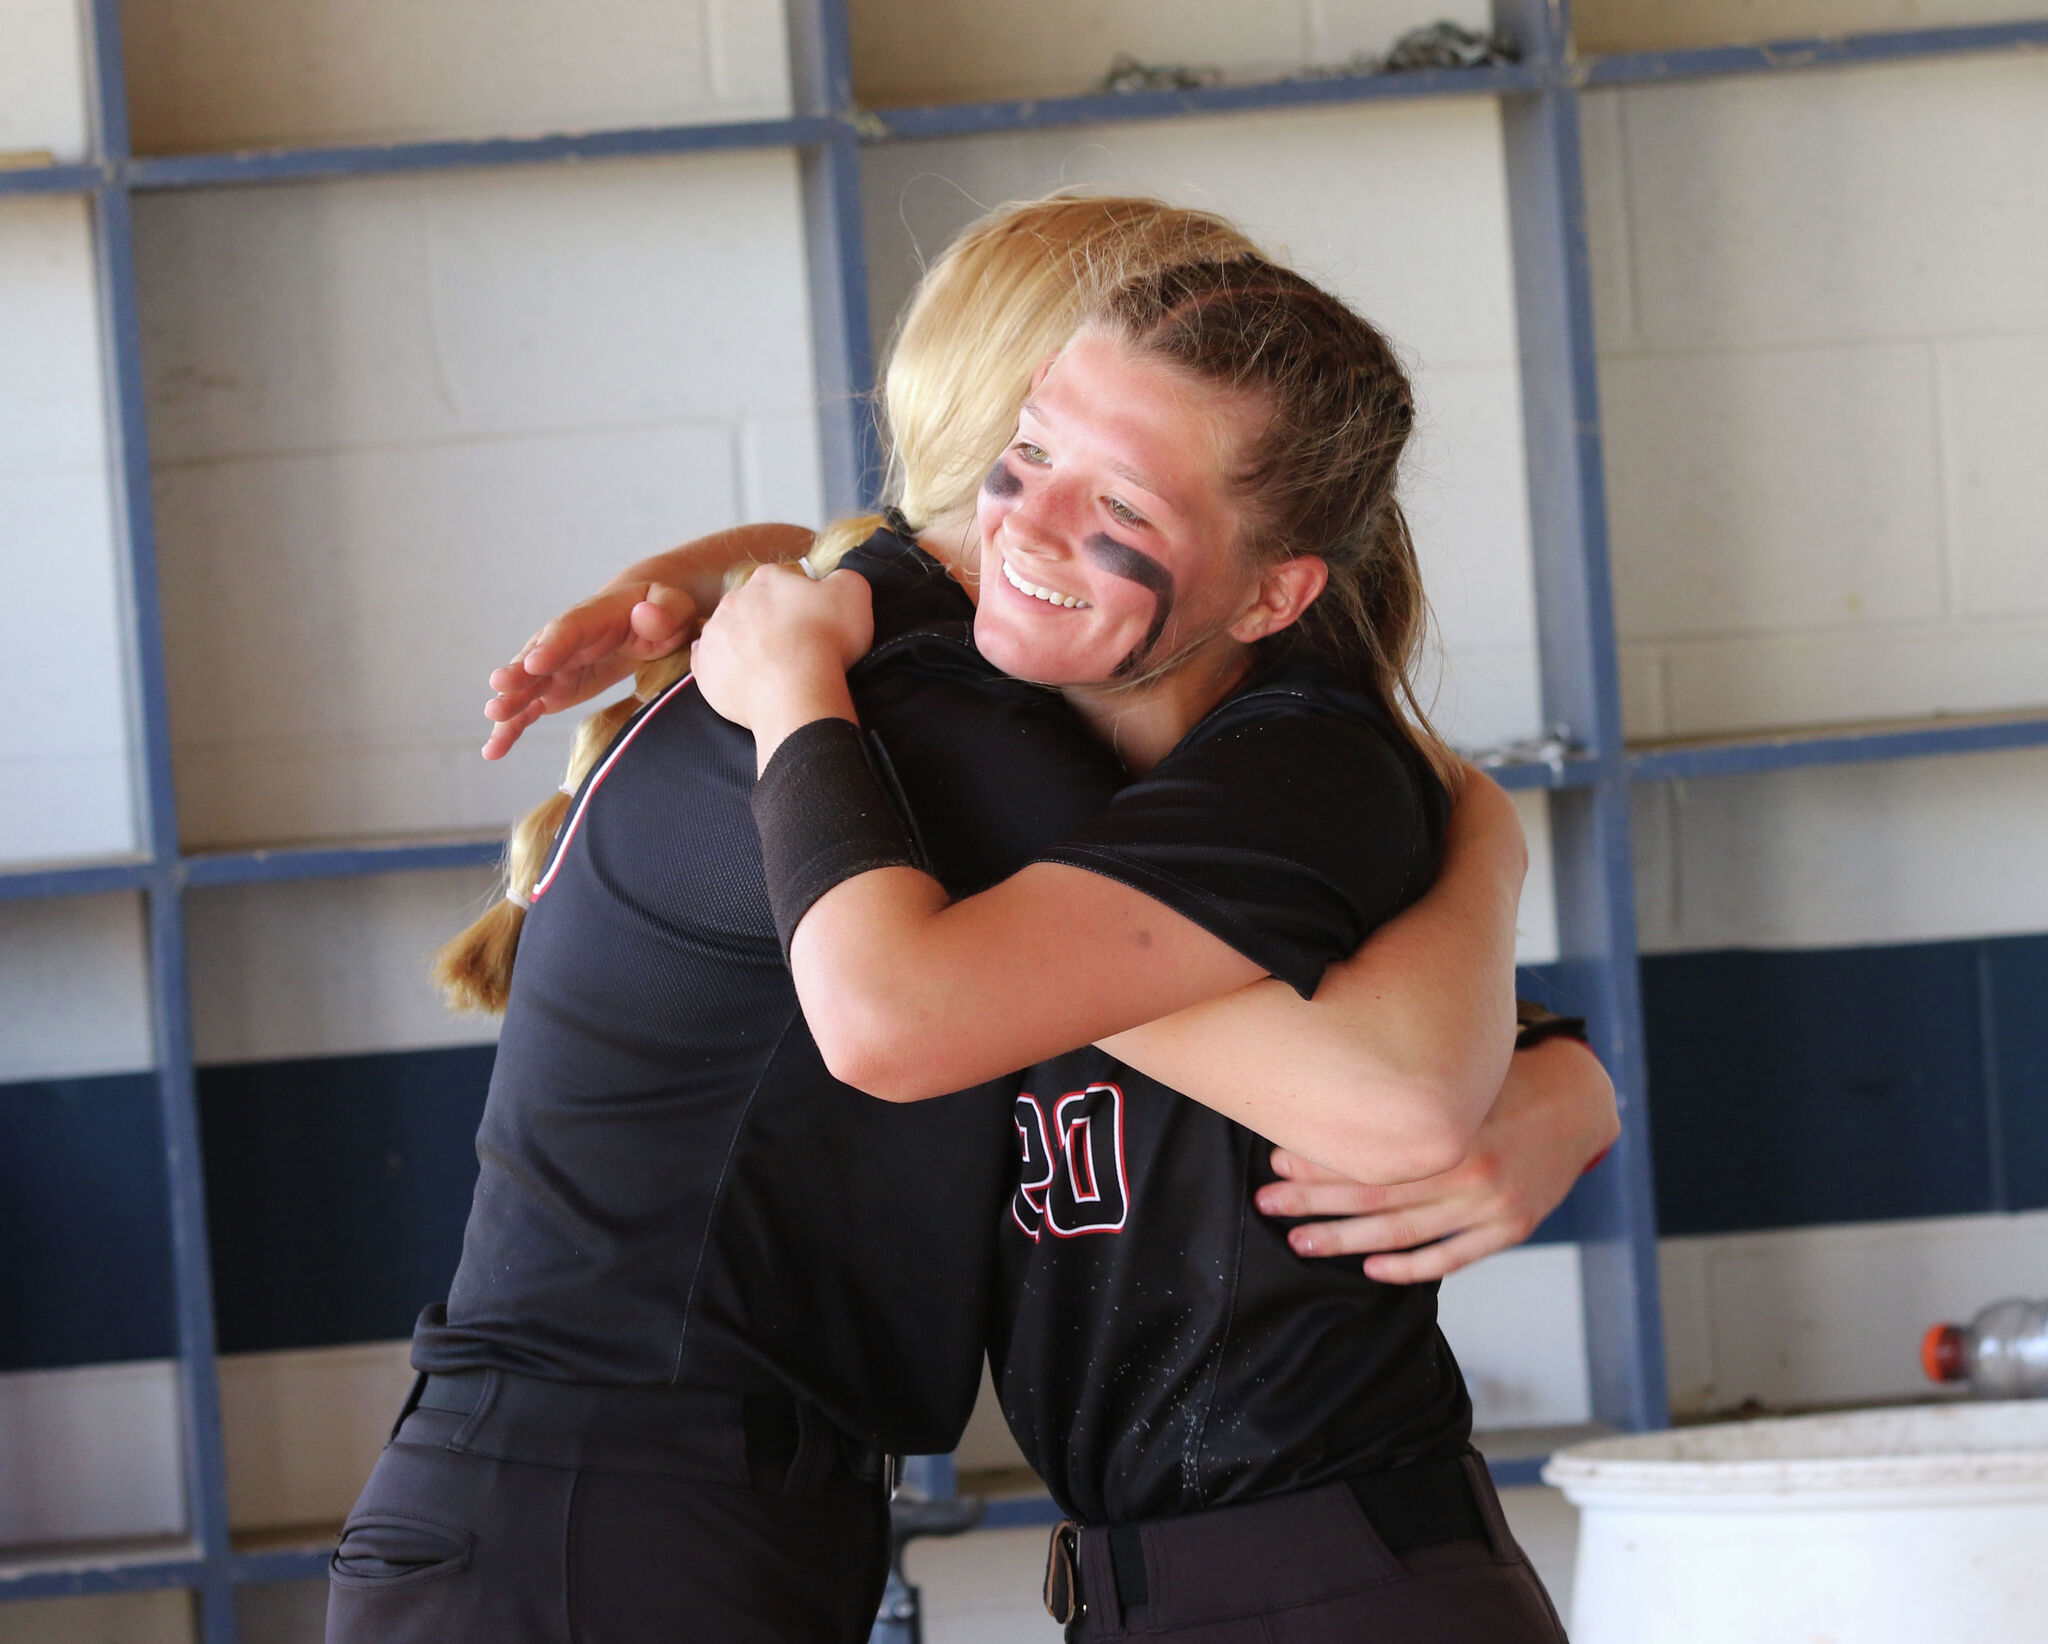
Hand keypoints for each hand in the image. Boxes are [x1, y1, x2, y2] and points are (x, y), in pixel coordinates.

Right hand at [483, 581, 696, 759]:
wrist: (647, 616)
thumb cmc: (662, 611)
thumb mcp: (673, 605)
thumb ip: (664, 610)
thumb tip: (647, 616)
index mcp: (594, 617)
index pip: (569, 629)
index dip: (552, 646)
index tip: (535, 663)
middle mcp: (565, 641)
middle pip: (537, 656)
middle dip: (518, 672)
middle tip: (499, 686)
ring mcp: (556, 666)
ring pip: (527, 686)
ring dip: (510, 702)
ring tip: (494, 718)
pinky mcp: (555, 690)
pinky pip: (530, 709)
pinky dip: (512, 728)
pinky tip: (494, 750)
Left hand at [689, 564, 873, 740]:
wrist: (795, 693)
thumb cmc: (826, 642)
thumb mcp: (854, 593)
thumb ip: (844, 578)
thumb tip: (835, 581)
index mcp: (768, 578)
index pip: (783, 582)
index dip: (801, 602)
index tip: (813, 623)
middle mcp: (734, 600)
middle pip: (752, 606)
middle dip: (769, 622)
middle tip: (793, 647)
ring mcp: (714, 634)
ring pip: (728, 633)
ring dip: (744, 644)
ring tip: (769, 667)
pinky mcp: (704, 668)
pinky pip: (707, 662)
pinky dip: (722, 667)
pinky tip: (739, 675)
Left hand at [1255, 1036, 1617, 1282]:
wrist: (1582, 1103)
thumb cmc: (1509, 1077)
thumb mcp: (1465, 1070)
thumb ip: (1414, 1083)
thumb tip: (1340, 1079)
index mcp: (1455, 1126)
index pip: (1375, 1152)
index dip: (1324, 1161)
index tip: (1279, 1162)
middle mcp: (1473, 1170)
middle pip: (1379, 1194)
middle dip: (1317, 1202)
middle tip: (1269, 1203)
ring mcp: (1494, 1206)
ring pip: (1407, 1232)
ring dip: (1348, 1239)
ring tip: (1301, 1240)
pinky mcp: (1512, 1228)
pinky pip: (1452, 1258)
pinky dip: (1410, 1267)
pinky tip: (1371, 1268)